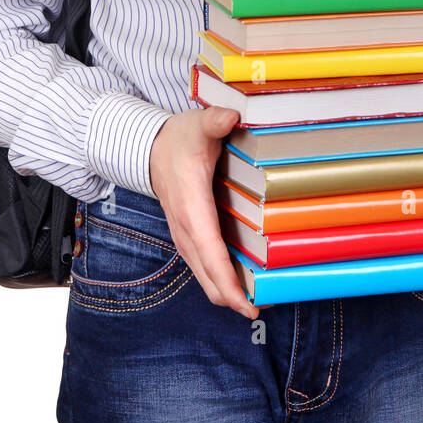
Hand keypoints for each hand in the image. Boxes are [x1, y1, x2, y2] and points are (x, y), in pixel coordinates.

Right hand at [149, 106, 259, 320]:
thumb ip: (215, 121)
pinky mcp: (189, 240)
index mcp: (192, 209)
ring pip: (206, 279)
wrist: (150, 149)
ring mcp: (186, 239)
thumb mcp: (198, 125)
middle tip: (271, 304)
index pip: (211, 254)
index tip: (250, 306)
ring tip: (264, 298)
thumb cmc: (179, 139)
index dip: (230, 284)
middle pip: (209, 278)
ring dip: (230, 292)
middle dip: (236, 298)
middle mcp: (187, 232)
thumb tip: (232, 117)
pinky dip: (223, 281)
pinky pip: (206, 269)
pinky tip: (246, 283)